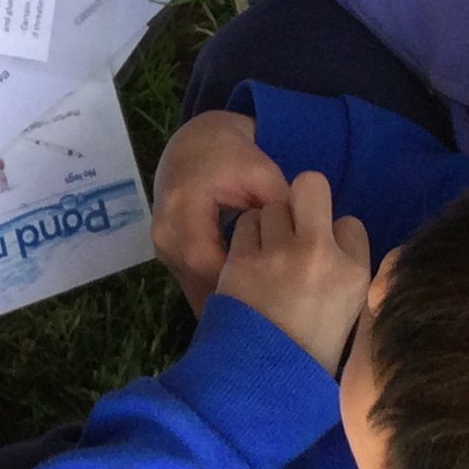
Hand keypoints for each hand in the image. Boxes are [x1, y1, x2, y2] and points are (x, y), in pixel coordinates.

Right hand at [151, 110, 290, 310]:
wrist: (194, 145)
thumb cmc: (229, 155)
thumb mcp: (259, 172)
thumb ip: (280, 203)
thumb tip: (306, 237)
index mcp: (183, 208)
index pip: (207, 261)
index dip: (240, 284)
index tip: (276, 300)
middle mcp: (165, 233)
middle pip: (198, 283)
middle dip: (237, 302)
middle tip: (273, 322)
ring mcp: (162, 247)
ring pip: (194, 289)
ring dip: (227, 304)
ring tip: (262, 323)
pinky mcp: (169, 255)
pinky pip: (193, 284)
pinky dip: (218, 294)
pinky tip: (246, 310)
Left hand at [210, 169, 375, 374]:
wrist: (266, 383)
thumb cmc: (311, 352)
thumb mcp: (350, 313)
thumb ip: (346, 271)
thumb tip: (332, 236)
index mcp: (355, 273)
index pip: (350, 222)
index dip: (333, 235)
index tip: (321, 258)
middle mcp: (319, 255)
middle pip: (312, 185)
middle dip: (304, 197)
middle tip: (294, 224)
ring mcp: (279, 255)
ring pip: (272, 205)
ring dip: (270, 223)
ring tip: (267, 254)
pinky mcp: (242, 261)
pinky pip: (245, 225)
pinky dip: (246, 239)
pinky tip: (248, 262)